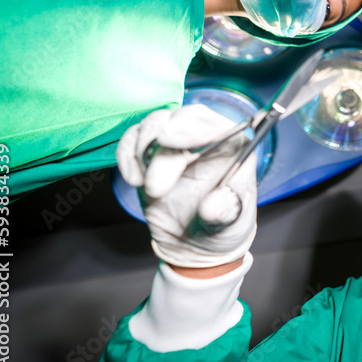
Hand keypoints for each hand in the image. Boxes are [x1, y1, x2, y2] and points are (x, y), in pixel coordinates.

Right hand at [116, 105, 257, 267]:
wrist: (194, 243)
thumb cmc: (222, 226)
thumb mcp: (231, 223)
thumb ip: (225, 212)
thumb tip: (213, 207)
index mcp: (234, 146)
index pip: (214, 124)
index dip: (191, 128)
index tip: (168, 140)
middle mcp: (207, 137)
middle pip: (181, 118)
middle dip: (162, 146)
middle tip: (156, 184)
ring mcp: (178, 143)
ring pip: (155, 123)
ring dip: (143, 151)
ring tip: (150, 186)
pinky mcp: (152, 152)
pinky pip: (133, 138)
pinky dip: (126, 154)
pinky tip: (135, 179)